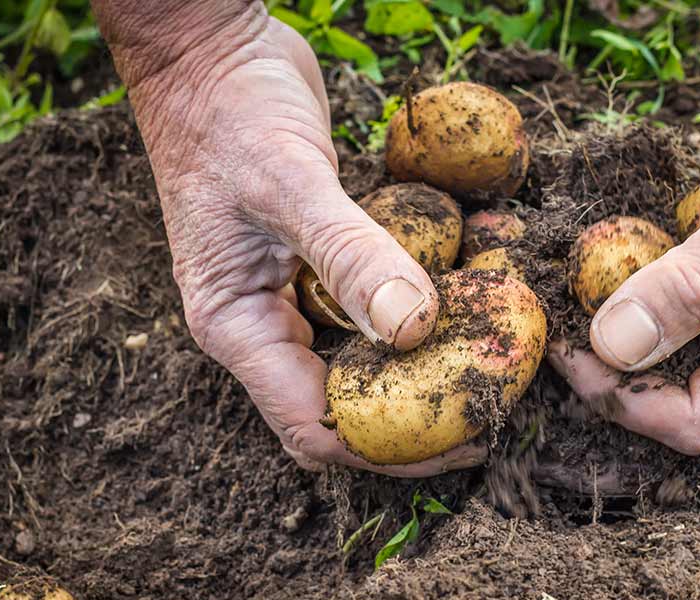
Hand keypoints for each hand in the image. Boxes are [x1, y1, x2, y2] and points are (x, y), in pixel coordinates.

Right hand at [96, 5, 484, 474]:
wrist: (212, 49)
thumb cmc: (230, 110)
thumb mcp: (290, 182)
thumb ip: (351, 256)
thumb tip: (414, 330)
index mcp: (237, 327)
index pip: (313, 425)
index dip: (388, 449)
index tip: (462, 442)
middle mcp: (263, 325)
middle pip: (342, 408)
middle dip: (413, 421)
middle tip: (487, 415)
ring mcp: (291, 296)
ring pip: (363, 361)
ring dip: (420, 369)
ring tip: (487, 368)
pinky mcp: (320, 264)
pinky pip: (373, 308)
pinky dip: (417, 312)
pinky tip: (466, 304)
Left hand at [550, 45, 699, 477]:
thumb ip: (688, 286)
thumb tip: (612, 347)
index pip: (699, 421)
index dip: (624, 400)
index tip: (569, 351)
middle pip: (699, 422)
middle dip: (630, 404)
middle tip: (569, 361)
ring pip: (698, 388)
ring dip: (640, 373)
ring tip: (582, 339)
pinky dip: (657, 332)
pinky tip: (618, 306)